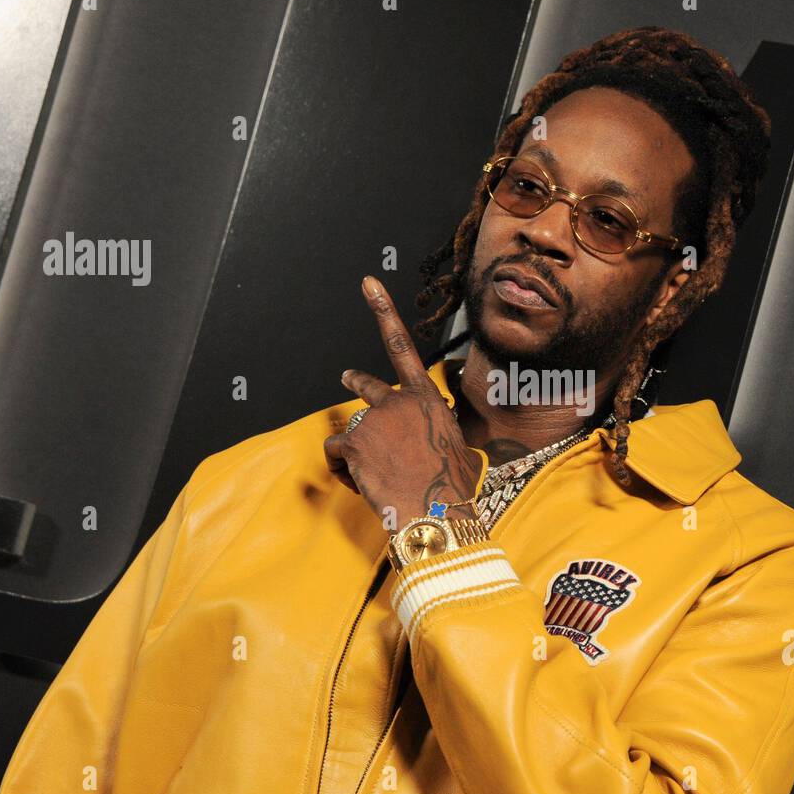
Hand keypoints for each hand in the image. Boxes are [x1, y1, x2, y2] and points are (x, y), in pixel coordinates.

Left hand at [324, 275, 484, 527]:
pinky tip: (364, 484)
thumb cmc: (451, 486)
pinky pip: (336, 454)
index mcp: (426, 398)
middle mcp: (398, 400)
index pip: (401, 346)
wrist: (436, 510)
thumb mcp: (457, 447)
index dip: (383, 311)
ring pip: (351, 432)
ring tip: (375, 479)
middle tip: (346, 378)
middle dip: (356, 383)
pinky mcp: (355, 441)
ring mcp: (375, 418)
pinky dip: (344, 471)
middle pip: (366, 387)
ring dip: (356, 455)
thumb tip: (436, 438)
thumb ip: (438, 431)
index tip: (368, 283)